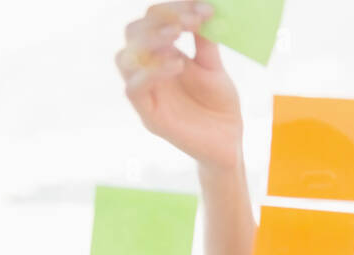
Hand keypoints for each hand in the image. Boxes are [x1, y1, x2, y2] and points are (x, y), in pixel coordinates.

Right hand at [115, 1, 244, 171]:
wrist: (229, 141)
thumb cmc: (219, 105)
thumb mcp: (214, 67)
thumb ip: (205, 41)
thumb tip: (201, 7)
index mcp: (163, 53)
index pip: (154, 20)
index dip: (174, 8)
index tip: (202, 7)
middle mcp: (149, 69)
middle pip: (134, 33)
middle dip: (159, 20)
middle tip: (188, 20)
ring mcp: (147, 92)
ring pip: (125, 59)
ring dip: (149, 42)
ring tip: (177, 36)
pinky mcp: (149, 115)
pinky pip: (134, 90)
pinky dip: (152, 73)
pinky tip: (176, 65)